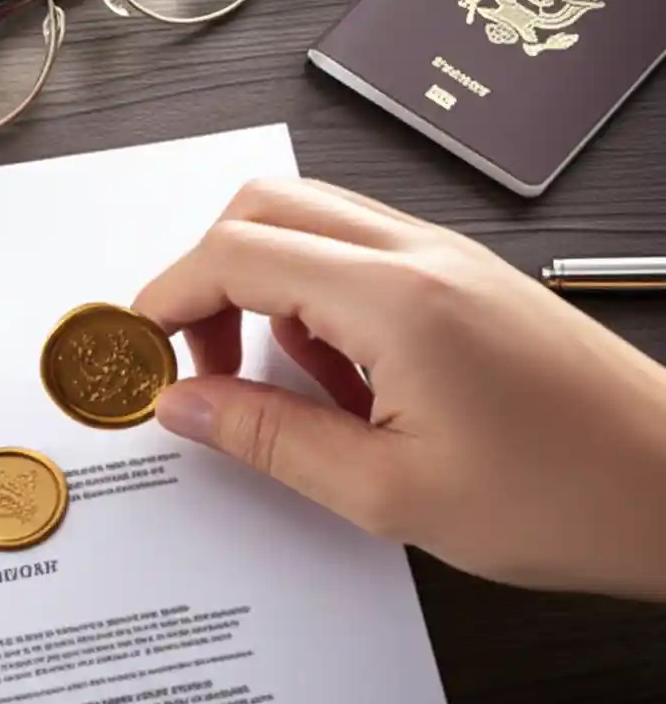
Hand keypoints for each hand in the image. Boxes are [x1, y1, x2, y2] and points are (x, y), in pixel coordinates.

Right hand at [133, 177, 665, 599]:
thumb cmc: (562, 495)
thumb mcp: (385, 491)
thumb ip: (267, 438)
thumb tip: (185, 405)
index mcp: (396, 297)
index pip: (238, 251)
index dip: (169, 297)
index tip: (141, 348)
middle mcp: (420, 254)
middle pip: (265, 208)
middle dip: (207, 277)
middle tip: (199, 360)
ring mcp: (445, 259)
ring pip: (310, 226)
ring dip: (264, 292)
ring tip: (280, 387)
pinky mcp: (461, 280)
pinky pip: (357, 260)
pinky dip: (318, 306)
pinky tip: (341, 385)